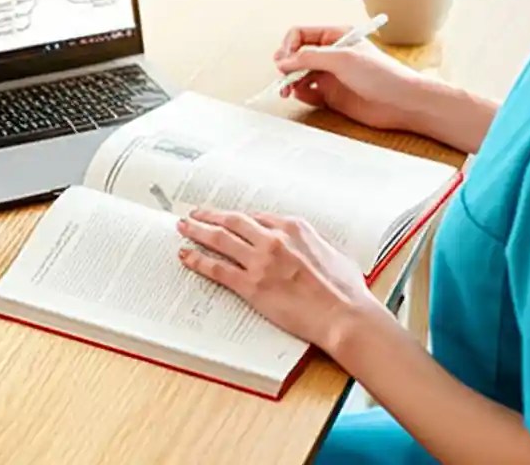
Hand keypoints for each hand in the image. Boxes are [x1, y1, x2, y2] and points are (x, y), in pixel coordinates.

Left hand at [177, 209, 380, 354]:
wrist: (343, 314)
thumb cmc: (346, 290)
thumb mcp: (333, 253)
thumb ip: (315, 245)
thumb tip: (310, 247)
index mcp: (294, 228)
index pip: (257, 217)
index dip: (238, 217)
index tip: (229, 217)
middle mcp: (274, 239)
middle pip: (233, 221)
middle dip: (211, 215)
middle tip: (196, 213)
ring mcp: (260, 261)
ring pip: (220, 239)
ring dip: (198, 231)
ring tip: (184, 227)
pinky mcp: (251, 285)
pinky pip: (217, 269)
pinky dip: (198, 260)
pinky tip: (187, 256)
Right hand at [273, 26, 426, 130]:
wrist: (402, 102)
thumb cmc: (382, 75)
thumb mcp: (343, 59)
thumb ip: (311, 58)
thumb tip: (285, 60)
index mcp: (336, 36)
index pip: (301, 34)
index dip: (288, 46)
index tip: (284, 61)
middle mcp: (331, 55)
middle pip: (297, 55)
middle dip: (286, 65)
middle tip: (282, 78)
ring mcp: (331, 75)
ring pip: (300, 75)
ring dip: (290, 81)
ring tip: (287, 91)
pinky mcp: (333, 95)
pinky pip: (309, 93)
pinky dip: (301, 94)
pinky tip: (302, 96)